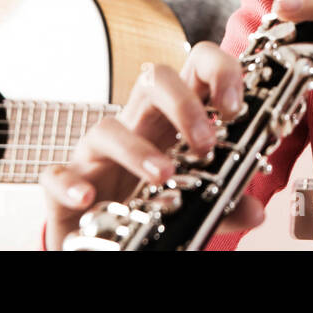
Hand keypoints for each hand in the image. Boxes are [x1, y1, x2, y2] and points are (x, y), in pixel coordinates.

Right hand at [39, 42, 264, 249]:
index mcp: (173, 121)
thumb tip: (256, 212)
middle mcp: (136, 127)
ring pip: (107, 126)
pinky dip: (70, 183)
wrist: (107, 243)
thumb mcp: (197, 206)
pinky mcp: (66, 184)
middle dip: (183, 104)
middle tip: (205, 142)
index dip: (218, 71)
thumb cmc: (153, 206)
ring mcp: (98, 154)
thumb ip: (225, 204)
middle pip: (154, 80)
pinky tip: (89, 199)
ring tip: (164, 175)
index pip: (195, 69)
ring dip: (138, 149)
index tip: (235, 107)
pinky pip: (56, 173)